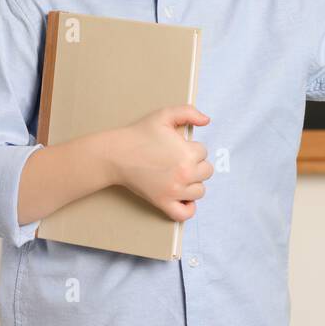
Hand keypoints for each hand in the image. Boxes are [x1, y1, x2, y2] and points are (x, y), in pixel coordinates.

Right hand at [110, 105, 212, 221]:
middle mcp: (184, 174)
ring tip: (179, 175)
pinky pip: (186, 213)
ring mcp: (174, 191)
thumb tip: (207, 120)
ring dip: (193, 183)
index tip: (179, 147)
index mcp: (187, 153)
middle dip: (196, 164)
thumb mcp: (164, 115)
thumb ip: (189, 112)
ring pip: (200, 191)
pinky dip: (188, 207)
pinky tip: (182, 197)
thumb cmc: (140, 134)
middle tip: (179, 160)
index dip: (192, 147)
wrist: (117, 154)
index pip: (204, 152)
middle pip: (207, 172)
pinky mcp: (163, 202)